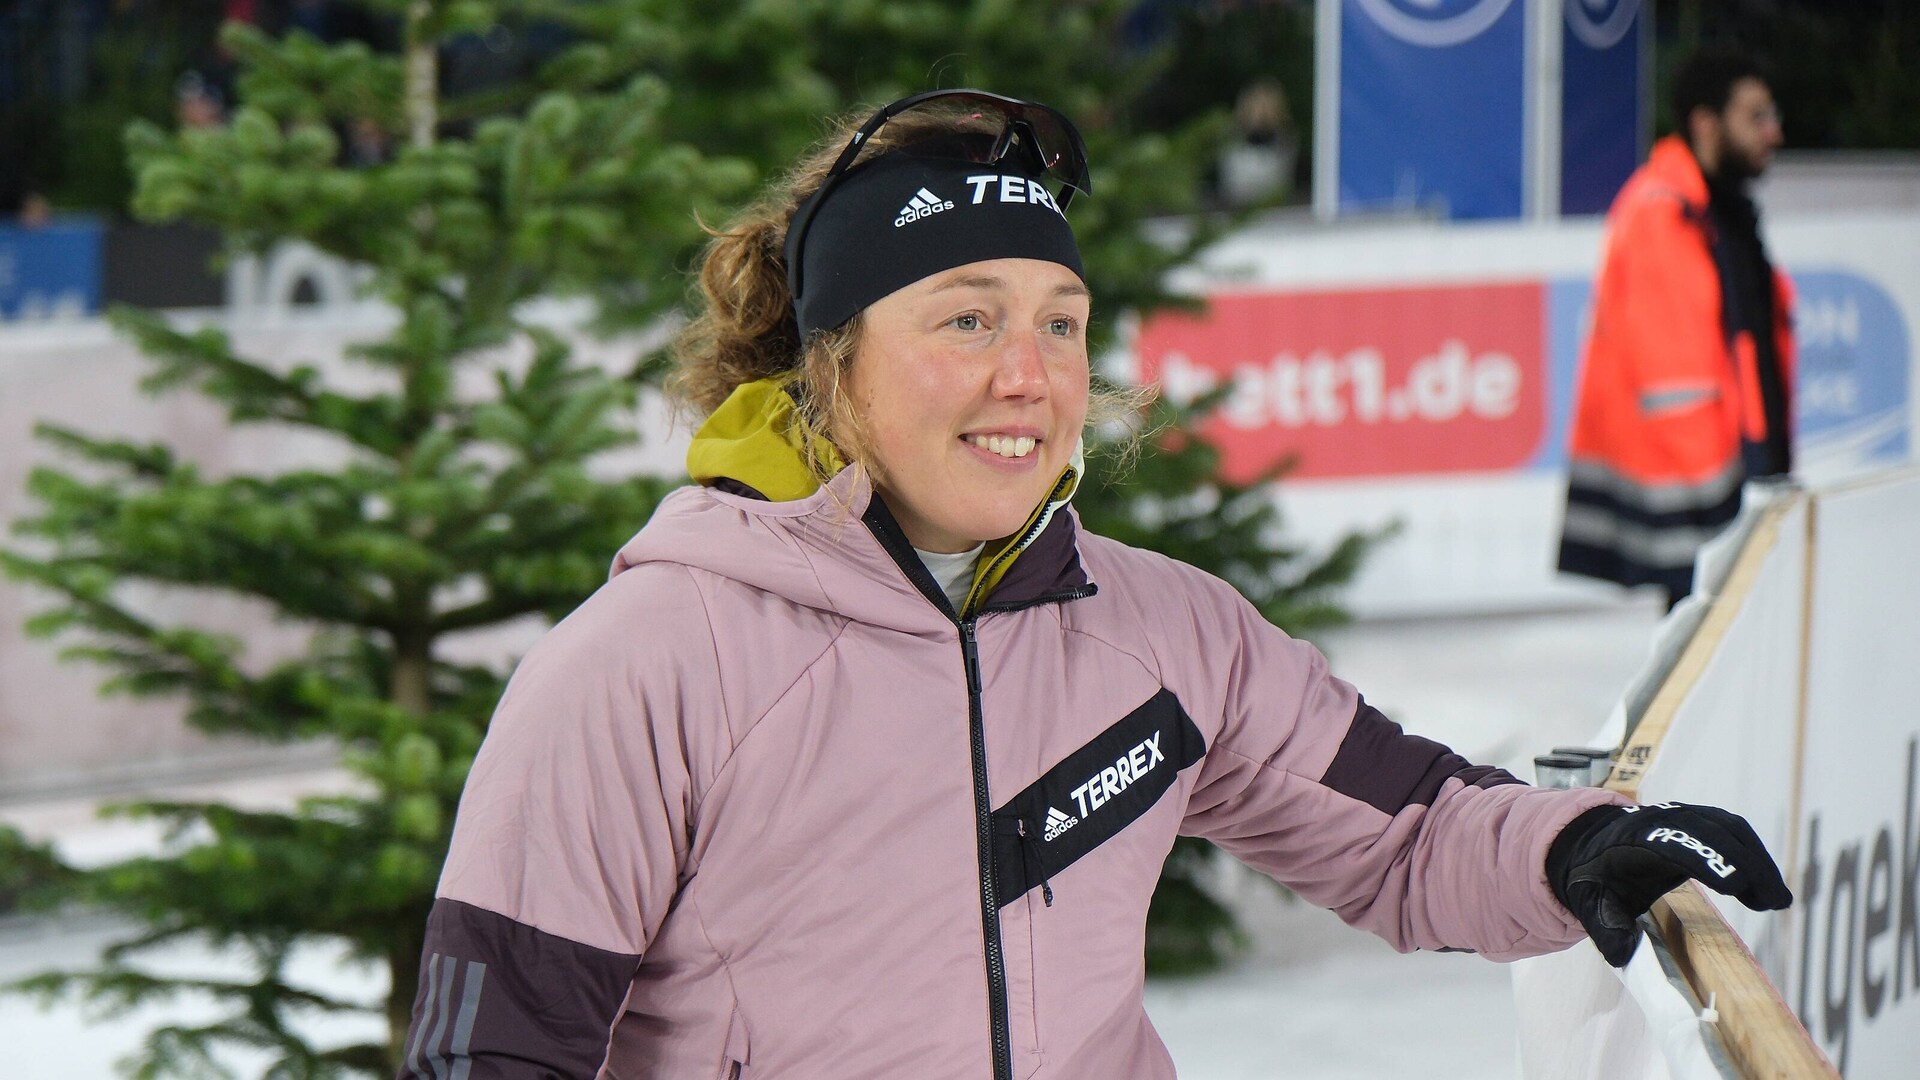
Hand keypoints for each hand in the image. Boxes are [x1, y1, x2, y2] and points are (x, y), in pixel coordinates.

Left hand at [1545, 802, 1791, 966]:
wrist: (1589, 842)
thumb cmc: (1594, 877)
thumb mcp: (1587, 902)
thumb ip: (1605, 926)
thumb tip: (1622, 955)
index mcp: (1634, 839)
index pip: (1673, 844)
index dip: (1703, 860)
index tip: (1733, 887)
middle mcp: (1662, 820)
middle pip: (1711, 831)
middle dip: (1745, 864)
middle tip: (1772, 904)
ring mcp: (1683, 815)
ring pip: (1729, 827)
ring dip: (1757, 860)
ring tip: (1776, 902)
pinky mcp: (1699, 820)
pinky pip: (1733, 831)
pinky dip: (1754, 855)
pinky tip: (1763, 891)